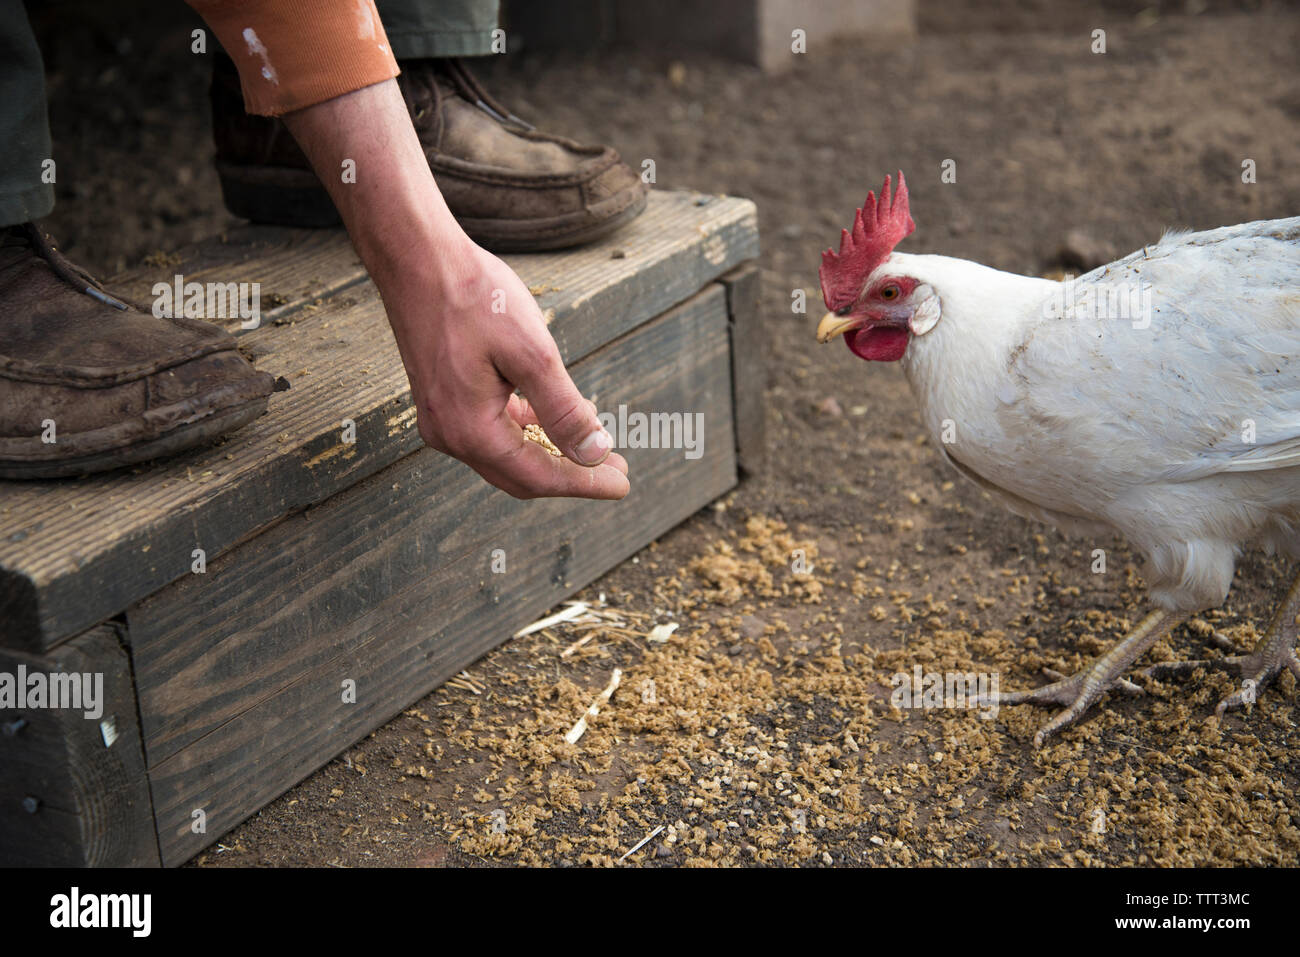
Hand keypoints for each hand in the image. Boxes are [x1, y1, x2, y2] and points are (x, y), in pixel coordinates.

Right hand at [384, 238, 629, 498]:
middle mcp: (450, 435)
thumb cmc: (474, 297)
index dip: (585, 483)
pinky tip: (550, 416)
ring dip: (549, 454)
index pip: (538, 475)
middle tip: (616, 472)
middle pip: (520, 475)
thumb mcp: (532, 352)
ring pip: (505, 456)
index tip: (624, 484)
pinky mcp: (442, 400)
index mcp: (470, 429)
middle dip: (571, 475)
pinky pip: (490, 432)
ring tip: (592, 446)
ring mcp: (441, 419)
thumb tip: (594, 453)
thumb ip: (564, 409)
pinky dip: (525, 431)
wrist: (417, 258)